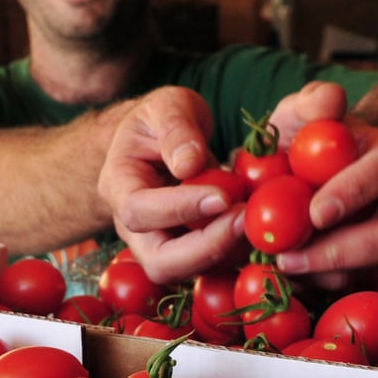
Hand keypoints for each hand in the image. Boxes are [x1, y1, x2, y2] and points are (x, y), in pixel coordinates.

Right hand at [97, 86, 244, 284]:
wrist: (159, 142)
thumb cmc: (160, 121)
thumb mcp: (166, 105)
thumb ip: (176, 128)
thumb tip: (189, 165)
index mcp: (119, 186)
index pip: (140, 211)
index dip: (180, 209)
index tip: (222, 196)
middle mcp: (134, 227)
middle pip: (160, 262)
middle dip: (207, 248)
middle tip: (246, 219)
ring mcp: (161, 244)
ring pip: (190, 271)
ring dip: (229, 249)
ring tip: (257, 213)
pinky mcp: (190, 251)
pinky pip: (213, 264)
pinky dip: (239, 248)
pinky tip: (258, 220)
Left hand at [270, 84, 377, 286]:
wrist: (318, 168)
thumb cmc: (311, 136)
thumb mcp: (305, 110)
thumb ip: (313, 100)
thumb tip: (331, 99)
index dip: (354, 192)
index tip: (315, 213)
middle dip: (341, 252)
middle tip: (289, 258)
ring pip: (371, 267)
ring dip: (322, 273)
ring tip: (276, 267)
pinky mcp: (369, 263)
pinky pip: (350, 281)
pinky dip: (314, 283)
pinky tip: (281, 274)